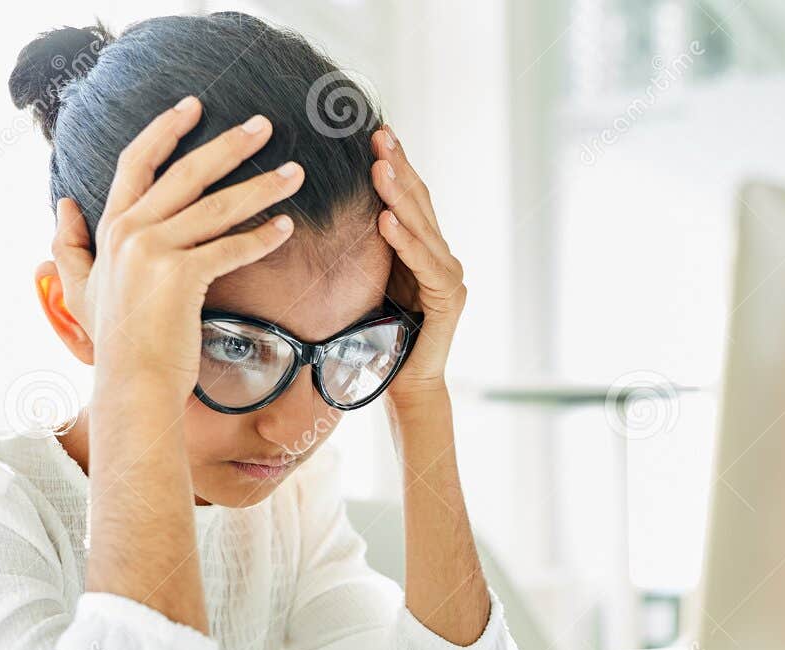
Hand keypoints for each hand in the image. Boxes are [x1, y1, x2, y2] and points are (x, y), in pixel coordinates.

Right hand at [51, 97, 303, 406]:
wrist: (132, 384)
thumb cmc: (117, 343)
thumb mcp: (81, 289)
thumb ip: (70, 246)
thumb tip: (63, 205)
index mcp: (110, 228)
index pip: (137, 162)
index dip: (166, 130)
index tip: (193, 106)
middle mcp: (130, 231)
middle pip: (186, 173)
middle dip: (228, 145)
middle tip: (264, 125)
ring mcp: (154, 251)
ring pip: (217, 206)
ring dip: (261, 186)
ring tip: (294, 173)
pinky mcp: (181, 276)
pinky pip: (230, 247)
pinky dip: (260, 236)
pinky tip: (285, 227)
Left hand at [370, 126, 464, 402]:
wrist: (405, 383)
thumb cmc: (382, 336)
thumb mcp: (369, 280)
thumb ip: (366, 248)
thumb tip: (334, 212)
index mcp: (423, 249)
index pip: (409, 198)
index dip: (397, 164)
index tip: (376, 132)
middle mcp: (441, 256)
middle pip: (419, 203)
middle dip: (399, 168)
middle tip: (380, 135)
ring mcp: (449, 277)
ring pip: (422, 228)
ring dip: (400, 197)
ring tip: (380, 169)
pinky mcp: (448, 300)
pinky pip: (424, 264)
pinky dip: (405, 242)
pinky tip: (387, 220)